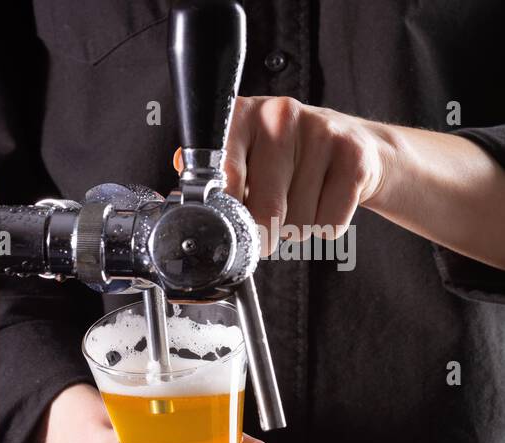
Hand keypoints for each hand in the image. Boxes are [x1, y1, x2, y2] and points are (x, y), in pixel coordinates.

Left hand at [175, 95, 388, 247]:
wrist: (353, 146)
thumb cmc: (284, 159)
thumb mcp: (242, 156)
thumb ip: (210, 176)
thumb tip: (180, 199)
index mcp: (241, 116)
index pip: (223, 177)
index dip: (226, 214)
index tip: (228, 227)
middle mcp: (279, 115)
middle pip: (263, 208)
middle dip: (262, 234)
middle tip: (264, 228)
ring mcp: (321, 132)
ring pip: (297, 221)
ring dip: (294, 230)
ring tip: (297, 204)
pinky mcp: (354, 156)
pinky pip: (329, 222)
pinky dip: (324, 227)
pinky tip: (322, 202)